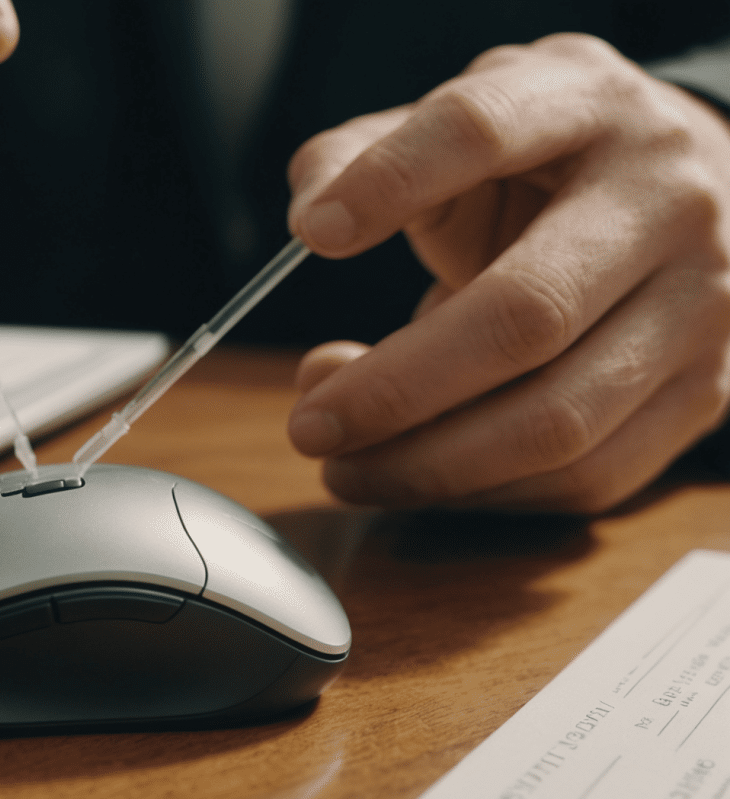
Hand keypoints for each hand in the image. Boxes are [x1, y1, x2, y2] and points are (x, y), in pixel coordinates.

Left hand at [284, 33, 729, 512]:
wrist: (695, 191)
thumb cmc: (549, 162)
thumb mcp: (467, 118)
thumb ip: (367, 151)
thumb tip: (313, 210)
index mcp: (587, 105)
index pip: (482, 131)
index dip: (390, 183)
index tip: (314, 233)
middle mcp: (664, 202)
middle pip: (524, 315)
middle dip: (396, 388)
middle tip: (309, 425)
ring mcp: (701, 305)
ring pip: (556, 419)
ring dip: (428, 465)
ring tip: (344, 466)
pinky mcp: (706, 391)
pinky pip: (586, 475)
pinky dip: (482, 494)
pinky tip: (419, 475)